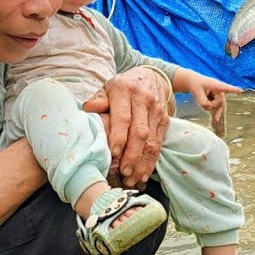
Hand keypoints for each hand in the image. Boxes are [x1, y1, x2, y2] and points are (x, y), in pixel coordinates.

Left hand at [83, 67, 169, 188]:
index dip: (119, 137)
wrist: (149, 76)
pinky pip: (159, 142)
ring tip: (133, 179)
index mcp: (125, 90)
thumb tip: (88, 110)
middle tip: (124, 173)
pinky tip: (144, 173)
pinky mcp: (165, 119)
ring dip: (143, 162)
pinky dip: (152, 160)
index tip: (113, 154)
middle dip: (132, 155)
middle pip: (140, 132)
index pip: (123, 117)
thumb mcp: (107, 88)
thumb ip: (98, 100)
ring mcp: (157, 110)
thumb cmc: (121, 87)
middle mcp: (143, 99)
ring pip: (152, 140)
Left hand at [187, 74, 240, 137]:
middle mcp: (220, 90)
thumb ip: (203, 101)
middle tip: (201, 101)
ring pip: (218, 106)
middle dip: (212, 105)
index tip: (240, 90)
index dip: (233, 90)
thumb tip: (208, 107)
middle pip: (220, 102)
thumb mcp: (197, 93)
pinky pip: (217, 108)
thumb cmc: (196, 85)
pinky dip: (215, 112)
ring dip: (209, 107)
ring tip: (201, 100)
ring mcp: (219, 96)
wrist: (194, 83)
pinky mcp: (217, 100)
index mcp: (216, 85)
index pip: (226, 88)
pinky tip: (216, 119)